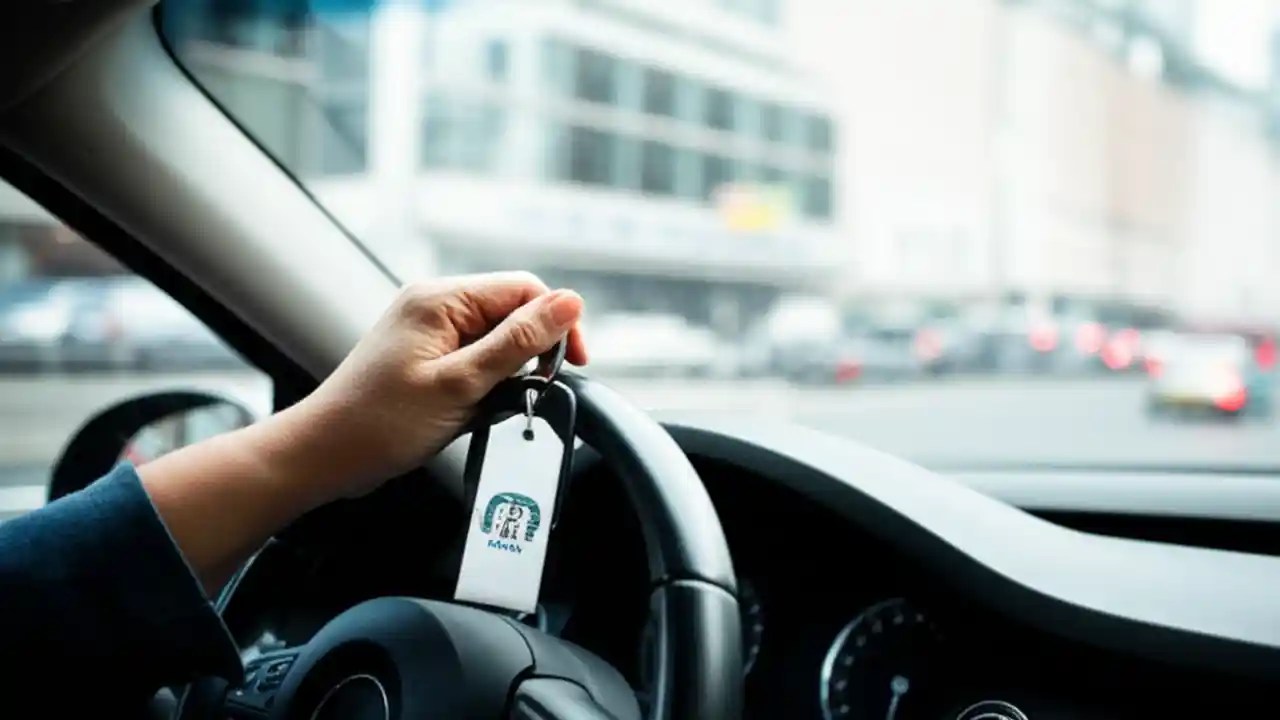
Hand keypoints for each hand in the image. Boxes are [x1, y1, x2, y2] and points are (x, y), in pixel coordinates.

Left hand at [296, 271, 586, 500]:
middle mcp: (435, 304)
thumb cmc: (378, 423)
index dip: (556, 326)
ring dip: (504, 377)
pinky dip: (484, 388)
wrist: (325, 456)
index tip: (570, 366)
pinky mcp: (428, 356)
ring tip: (479, 409)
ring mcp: (430, 330)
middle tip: (518, 396)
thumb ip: (518, 341)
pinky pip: (477, 361)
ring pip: (498, 342)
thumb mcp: (460, 384)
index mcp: (442, 298)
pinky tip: (467, 412)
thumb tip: (571, 303)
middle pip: (514, 314)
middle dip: (527, 357)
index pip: (525, 289)